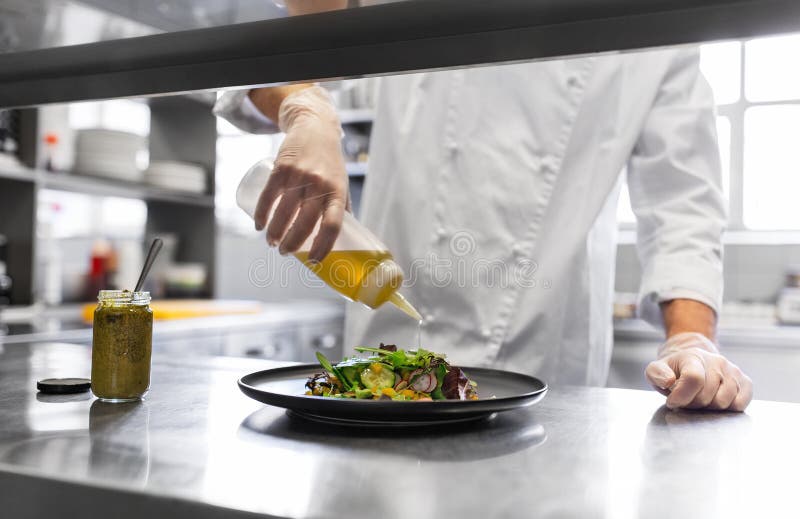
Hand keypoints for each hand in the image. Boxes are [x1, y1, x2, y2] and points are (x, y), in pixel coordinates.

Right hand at [253, 86, 348, 261]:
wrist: (315, 128)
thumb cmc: (330, 163)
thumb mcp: (341, 183)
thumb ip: (340, 208)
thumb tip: (343, 238)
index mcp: (337, 193)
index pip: (332, 226)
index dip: (323, 247)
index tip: (314, 261)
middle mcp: (320, 186)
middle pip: (305, 223)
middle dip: (292, 243)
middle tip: (284, 252)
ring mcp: (300, 176)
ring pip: (284, 213)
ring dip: (275, 232)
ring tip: (271, 242)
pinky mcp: (282, 168)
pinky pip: (268, 196)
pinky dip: (262, 214)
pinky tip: (259, 225)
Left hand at [645, 332, 752, 411]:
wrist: (695, 362)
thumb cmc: (675, 371)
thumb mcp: (657, 370)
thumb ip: (656, 374)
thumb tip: (668, 381)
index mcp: (694, 357)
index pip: (694, 378)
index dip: (681, 396)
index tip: (672, 401)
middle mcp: (717, 361)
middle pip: (707, 396)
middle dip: (693, 403)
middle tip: (687, 398)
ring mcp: (733, 371)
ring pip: (723, 402)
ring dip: (709, 407)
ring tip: (701, 398)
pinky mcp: (745, 382)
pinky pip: (740, 404)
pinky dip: (727, 409)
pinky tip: (716, 400)